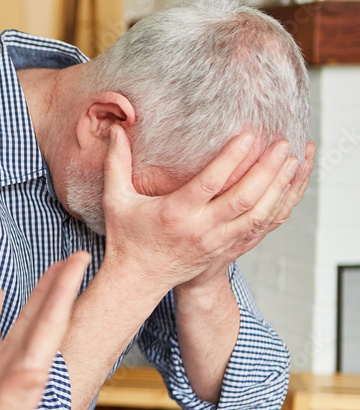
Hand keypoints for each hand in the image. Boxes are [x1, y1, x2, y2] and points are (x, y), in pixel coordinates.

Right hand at [0, 251, 89, 409]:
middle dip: (62, 288)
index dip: (65, 294)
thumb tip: (34, 366)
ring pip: (23, 322)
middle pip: (45, 320)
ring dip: (37, 296)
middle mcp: (19, 371)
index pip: (51, 329)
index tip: (78, 263)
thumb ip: (14, 404)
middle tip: (78, 254)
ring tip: (52, 267)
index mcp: (28, 382)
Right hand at [101, 126, 313, 295]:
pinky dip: (278, 208)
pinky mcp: (227, 250)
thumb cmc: (126, 238)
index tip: (249, 136)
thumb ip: (116, 163)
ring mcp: (218, 242)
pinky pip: (261, 229)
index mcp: (176, 213)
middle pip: (243, 198)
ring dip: (279, 187)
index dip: (231, 159)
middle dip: (267, 169)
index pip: (210, 183)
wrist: (138, 281)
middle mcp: (201, 229)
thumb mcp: (117, 199)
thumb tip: (115, 129)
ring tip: (293, 161)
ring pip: (259, 214)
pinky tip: (287, 189)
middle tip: (282, 145)